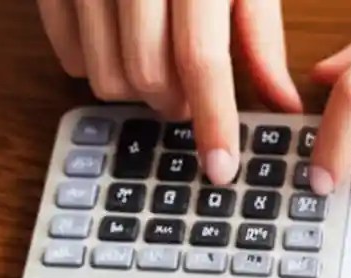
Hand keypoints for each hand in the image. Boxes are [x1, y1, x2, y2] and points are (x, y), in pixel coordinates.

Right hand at [36, 0, 302, 183]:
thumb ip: (260, 38)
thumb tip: (282, 104)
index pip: (202, 60)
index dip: (214, 120)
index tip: (221, 167)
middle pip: (149, 75)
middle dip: (176, 105)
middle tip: (192, 100)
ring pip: (105, 75)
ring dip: (137, 91)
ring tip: (159, 71)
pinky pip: (68, 53)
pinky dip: (96, 68)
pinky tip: (119, 49)